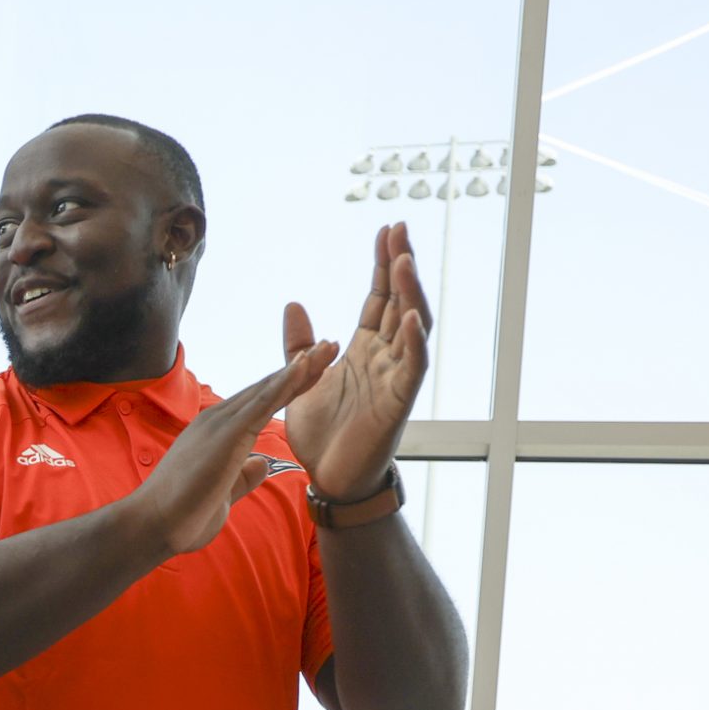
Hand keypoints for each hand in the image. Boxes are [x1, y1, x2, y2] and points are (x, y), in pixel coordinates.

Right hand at [130, 337, 337, 557]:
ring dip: (301, 368)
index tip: (315, 371)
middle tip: (330, 346)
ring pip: (268, 390)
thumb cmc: (182, 515)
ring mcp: (221, 424)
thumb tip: (260, 464)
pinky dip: (285, 384)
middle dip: (301, 368)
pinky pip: (262, 404)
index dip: (288, 386)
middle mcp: (218, 420)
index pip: (259, 404)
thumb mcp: (223, 494)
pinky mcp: (227, 435)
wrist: (153, 525)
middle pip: (267, 388)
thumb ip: (242, 477)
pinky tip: (305, 366)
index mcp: (217, 433)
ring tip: (328, 346)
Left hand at [282, 223, 430, 502]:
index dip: (382, 265)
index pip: (379, 298)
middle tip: (400, 231)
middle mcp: (385, 357)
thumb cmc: (324, 433)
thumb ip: (300, 345)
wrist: (329, 478)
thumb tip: (294, 303)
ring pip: (412, 328)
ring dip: (410, 295)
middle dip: (401, 266)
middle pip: (400, 302)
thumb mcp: (301, 379)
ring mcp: (395, 378)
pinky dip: (415, 343)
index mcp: (364, 349)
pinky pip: (413, 368)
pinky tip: (412, 317)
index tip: (386, 231)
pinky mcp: (398, 403)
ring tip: (404, 262)